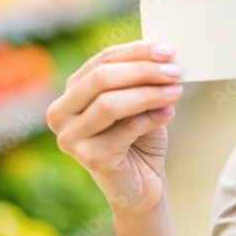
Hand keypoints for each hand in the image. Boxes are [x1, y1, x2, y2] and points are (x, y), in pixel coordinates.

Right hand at [46, 40, 183, 218]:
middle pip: (101, 78)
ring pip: (109, 103)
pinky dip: (150, 119)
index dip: (136, 52)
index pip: (101, 60)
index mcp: (71, 93)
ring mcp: (70, 138)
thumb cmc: (139, 139)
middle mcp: (60, 114)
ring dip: (148, 94)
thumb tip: (163, 56)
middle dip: (142, 71)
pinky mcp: (90, 158)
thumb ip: (139, 80)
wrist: (143, 184)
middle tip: (174, 72)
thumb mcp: (137, 101)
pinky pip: (124, 130)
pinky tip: (167, 114)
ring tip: (175, 92)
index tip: (167, 51)